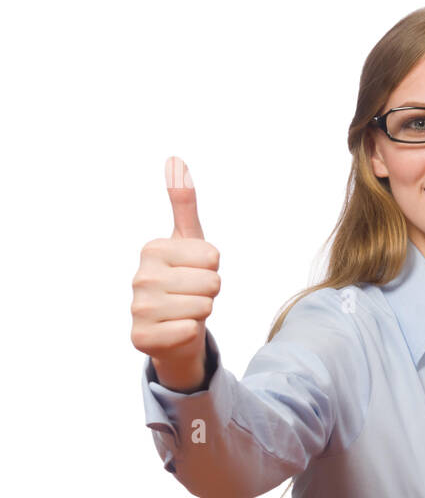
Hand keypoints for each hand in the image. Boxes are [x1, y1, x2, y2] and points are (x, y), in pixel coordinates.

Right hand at [130, 156, 221, 390]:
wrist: (173, 329)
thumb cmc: (185, 280)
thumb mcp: (189, 240)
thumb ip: (184, 203)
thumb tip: (176, 160)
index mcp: (152, 249)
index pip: (213, 257)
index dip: (213, 268)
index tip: (195, 272)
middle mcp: (140, 277)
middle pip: (212, 282)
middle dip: (209, 292)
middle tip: (192, 295)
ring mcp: (137, 308)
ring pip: (204, 307)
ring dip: (201, 312)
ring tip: (184, 311)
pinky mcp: (142, 338)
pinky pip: (189, 330)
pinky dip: (190, 333)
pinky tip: (175, 330)